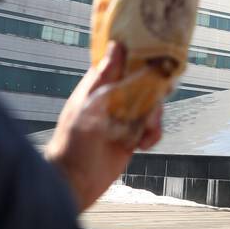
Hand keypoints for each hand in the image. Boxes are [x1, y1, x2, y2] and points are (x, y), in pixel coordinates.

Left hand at [44, 42, 163, 211]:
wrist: (75, 183)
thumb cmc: (73, 142)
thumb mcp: (88, 107)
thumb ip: (104, 78)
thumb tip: (116, 46)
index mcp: (99, 84)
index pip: (122, 59)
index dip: (139, 53)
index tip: (156, 52)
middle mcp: (114, 96)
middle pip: (144, 81)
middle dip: (153, 91)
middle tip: (153, 102)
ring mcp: (124, 116)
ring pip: (152, 104)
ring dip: (154, 116)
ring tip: (145, 131)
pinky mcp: (133, 134)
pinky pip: (153, 127)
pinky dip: (154, 134)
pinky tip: (143, 145)